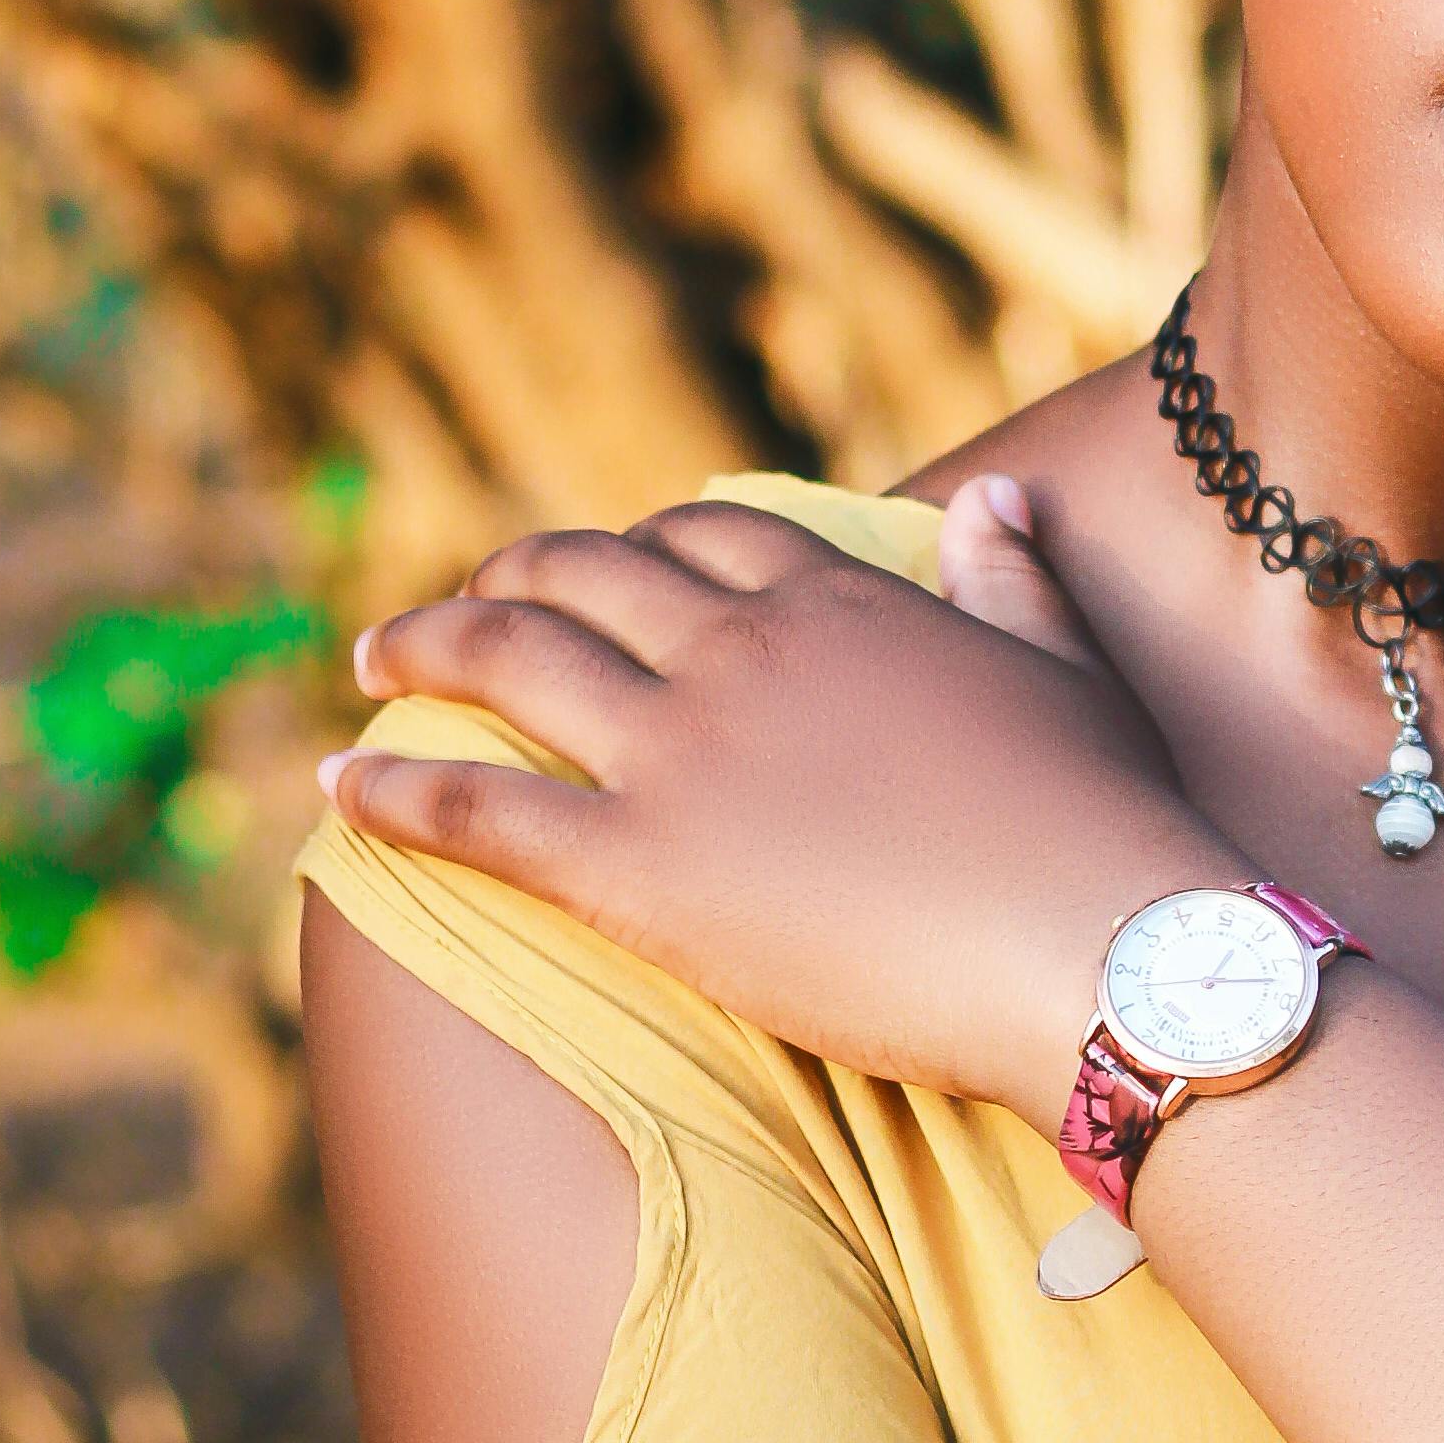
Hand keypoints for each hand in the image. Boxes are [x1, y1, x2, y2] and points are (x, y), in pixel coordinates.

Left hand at [318, 487, 1211, 1127]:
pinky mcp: (642, 869)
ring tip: (375, 659)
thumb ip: (1010, 580)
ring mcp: (683, 754)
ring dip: (424, 647)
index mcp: (842, 600)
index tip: (596, 567)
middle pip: (585, 577)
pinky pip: (481, 811)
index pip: (705, 538)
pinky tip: (338, 787)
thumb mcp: (1065, 668)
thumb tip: (991, 496)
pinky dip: (394, 790)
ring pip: (511, 662)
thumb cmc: (1105, 824)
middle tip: (458, 607)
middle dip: (506, 577)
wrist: (1102, 946)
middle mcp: (743, 652)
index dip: (635, 547)